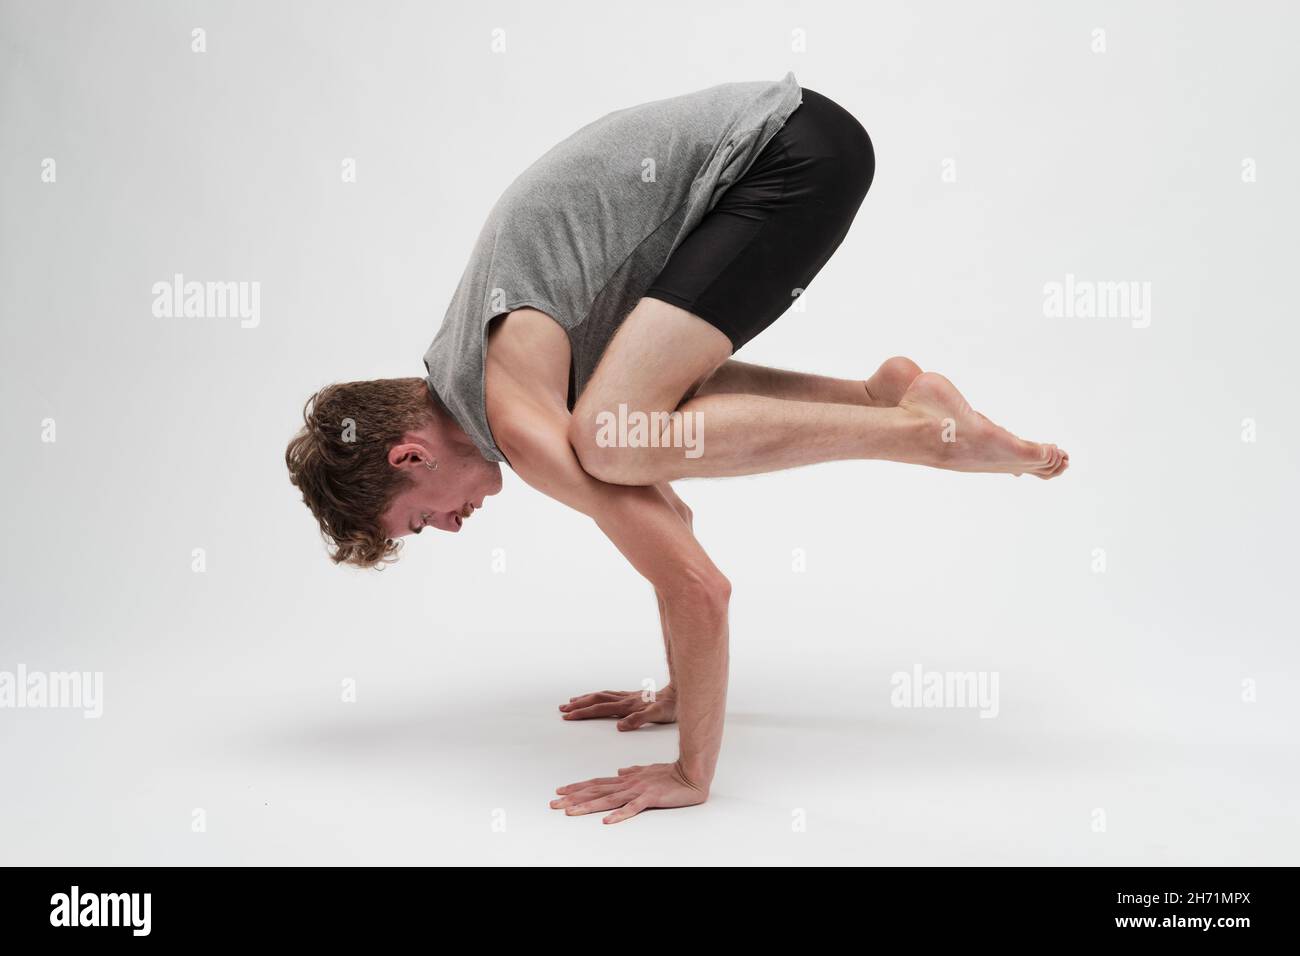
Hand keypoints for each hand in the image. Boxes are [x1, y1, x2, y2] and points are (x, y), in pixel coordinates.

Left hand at [550, 762, 708, 823]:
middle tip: (554, 803)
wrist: (691, 773)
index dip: (578, 787)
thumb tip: (619, 771)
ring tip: (570, 812)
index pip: (597, 783)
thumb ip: (632, 771)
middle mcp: (627, 783)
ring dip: (587, 806)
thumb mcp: (647, 770)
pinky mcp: (650, 798)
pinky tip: (607, 821)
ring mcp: (638, 790)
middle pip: (596, 791)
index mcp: (626, 779)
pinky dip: (619, 814)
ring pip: (608, 800)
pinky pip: (632, 808)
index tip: (560, 790)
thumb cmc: (670, 773)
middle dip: (573, 798)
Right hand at [558, 686, 676, 730]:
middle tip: (563, 709)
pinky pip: (610, 695)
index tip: (568, 715)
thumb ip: (638, 720)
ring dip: (586, 699)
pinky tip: (597, 698)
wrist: (681, 694)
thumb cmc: (670, 707)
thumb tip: (620, 726)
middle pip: (596, 700)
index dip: (583, 712)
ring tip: (572, 701)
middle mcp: (625, 699)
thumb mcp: (656, 716)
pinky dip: (598, 696)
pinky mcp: (633, 697)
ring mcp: (628, 697)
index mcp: (627, 705)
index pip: (600, 708)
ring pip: (601, 695)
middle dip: (579, 705)